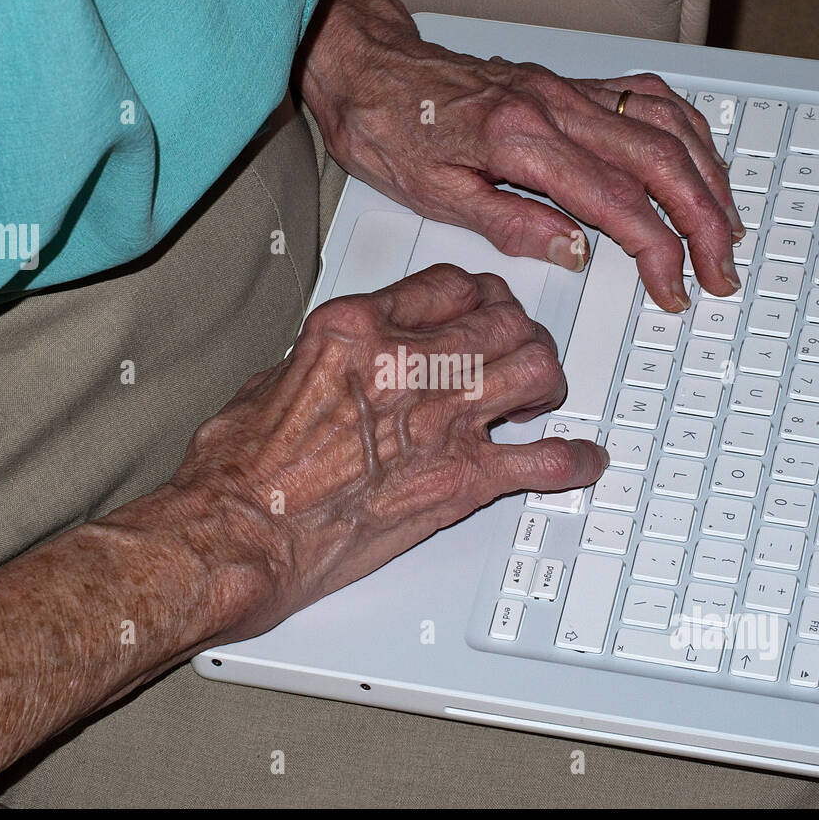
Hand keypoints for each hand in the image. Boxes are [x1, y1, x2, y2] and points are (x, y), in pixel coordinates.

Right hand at [166, 265, 607, 637]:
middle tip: (516, 350)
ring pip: (535, 368)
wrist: (240, 535)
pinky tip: (580, 461)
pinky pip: (544, 462)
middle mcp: (406, 364)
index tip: (484, 305)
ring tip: (539, 398)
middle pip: (502, 318)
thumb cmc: (239, 471)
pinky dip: (572, 463)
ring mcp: (439, 421)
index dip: (478, 293)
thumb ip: (329, 358)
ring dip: (546, 381)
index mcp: (356, 330)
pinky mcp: (459, 481)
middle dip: (517, 331)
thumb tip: (355, 360)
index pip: (448, 284)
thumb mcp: (274, 378)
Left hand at [300, 0, 743, 312]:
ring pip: (666, 125)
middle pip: (661, 162)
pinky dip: (686, 130)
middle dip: (704, 222)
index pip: (618, 203)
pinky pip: (647, 96)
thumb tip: (576, 251)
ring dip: (707, 177)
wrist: (372, 72)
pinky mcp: (568, 83)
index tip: (674, 288)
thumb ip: (512, 224)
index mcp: (523, 142)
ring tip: (725, 224)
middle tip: (720, 269)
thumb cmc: (393, 131)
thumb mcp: (436, 196)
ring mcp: (567, 89)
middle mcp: (555, 107)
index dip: (659, 252)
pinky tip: (699, 158)